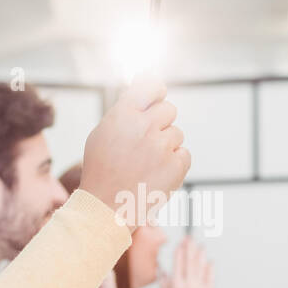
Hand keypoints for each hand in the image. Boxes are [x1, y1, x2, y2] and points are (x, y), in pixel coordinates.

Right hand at [78, 75, 189, 221]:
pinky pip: (184, 154)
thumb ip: (125, 108)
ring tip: (147, 163)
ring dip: (166, 146)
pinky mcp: (176, 166)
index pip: (151, 86)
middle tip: (146, 142)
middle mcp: (144, 126)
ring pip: (177, 134)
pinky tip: (157, 173)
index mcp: (123, 114)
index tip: (157, 99)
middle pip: (169, 110)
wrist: (106, 208)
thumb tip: (144, 79)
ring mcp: (162, 147)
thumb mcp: (103, 132)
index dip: (157, 92)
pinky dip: (174, 163)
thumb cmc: (102, 169)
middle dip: (161, 123)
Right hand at [152, 237, 213, 287]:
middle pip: (188, 261)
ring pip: (200, 267)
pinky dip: (210, 269)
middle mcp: (186, 285)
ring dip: (200, 255)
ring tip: (201, 246)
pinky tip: (211, 262)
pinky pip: (210, 278)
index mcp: (175, 286)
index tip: (180, 244)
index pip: (177, 263)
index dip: (179, 252)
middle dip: (189, 248)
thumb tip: (160, 273)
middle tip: (191, 238)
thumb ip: (161, 287)